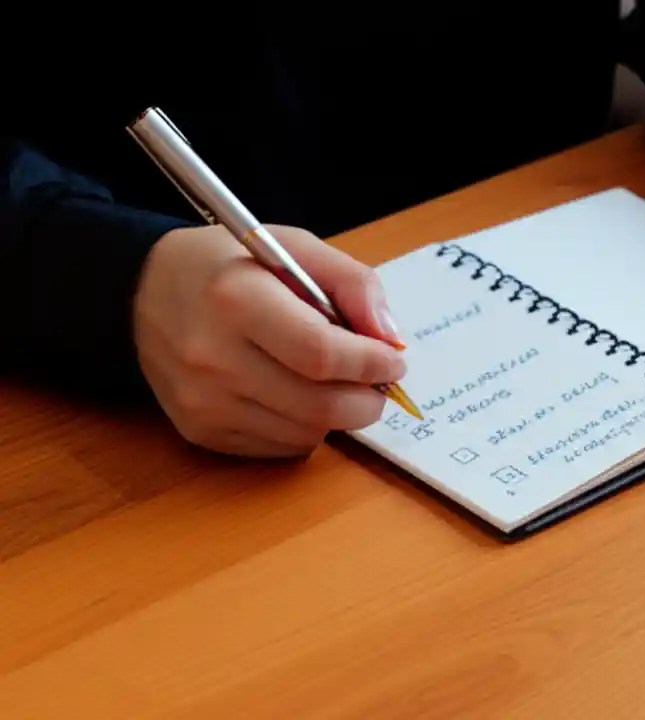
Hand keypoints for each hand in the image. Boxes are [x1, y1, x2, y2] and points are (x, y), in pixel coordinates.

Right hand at [133, 224, 407, 456]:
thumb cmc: (229, 266)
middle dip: (368, 399)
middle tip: (379, 382)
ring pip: (306, 432)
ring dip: (338, 414)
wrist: (142, 293)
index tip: (394, 359)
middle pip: (319, 405)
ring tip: (335, 381)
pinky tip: (298, 394)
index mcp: (235, 299)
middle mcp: (212, 357)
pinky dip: (307, 427)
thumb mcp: (293, 246)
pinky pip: (280, 447)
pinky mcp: (200, 431)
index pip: (321, 353)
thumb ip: (353, 283)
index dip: (371, 363)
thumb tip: (391, 338)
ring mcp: (202, 401)